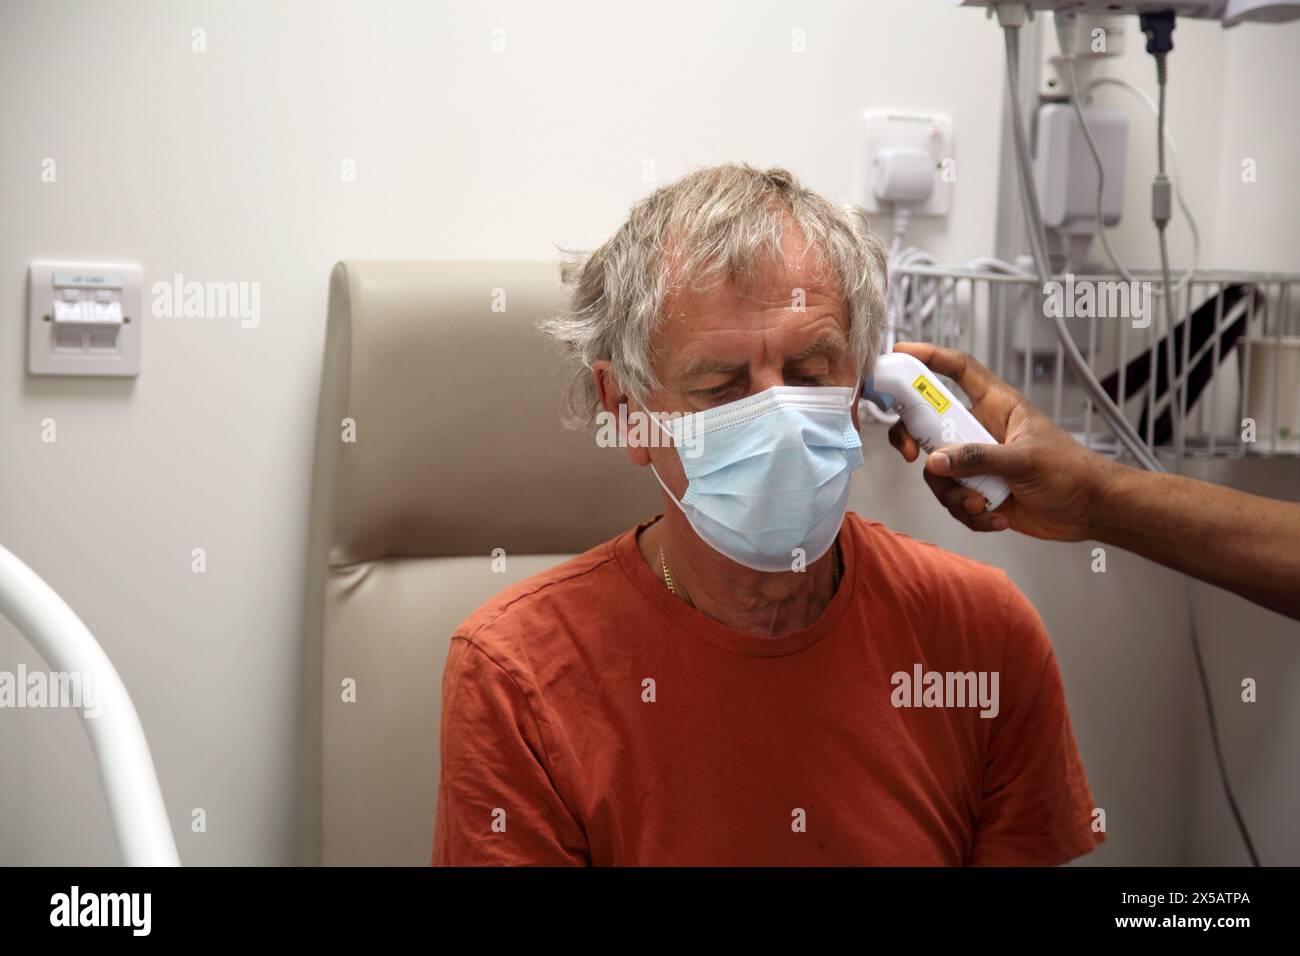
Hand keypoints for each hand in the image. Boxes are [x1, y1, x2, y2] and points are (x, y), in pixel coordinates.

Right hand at [886, 341, 1119, 541]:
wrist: (1089, 510)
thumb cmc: (1071, 471)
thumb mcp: (1025, 459)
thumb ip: (978, 458)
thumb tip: (936, 460)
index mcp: (996, 406)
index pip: (958, 370)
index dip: (929, 357)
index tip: (900, 353)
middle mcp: (980, 431)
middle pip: (928, 423)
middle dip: (915, 441)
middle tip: (915, 456)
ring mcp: (977, 462)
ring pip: (937, 471)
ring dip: (953, 493)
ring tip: (980, 503)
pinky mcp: (978, 491)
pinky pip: (953, 500)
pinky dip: (970, 514)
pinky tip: (996, 517)